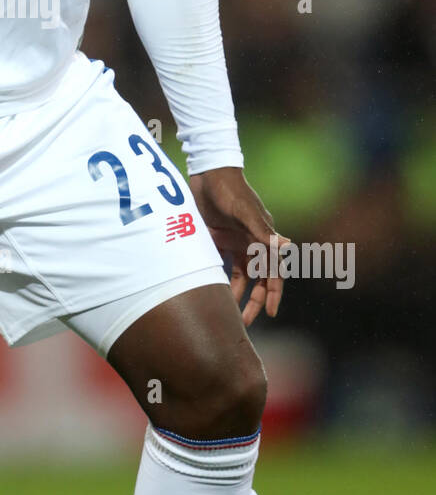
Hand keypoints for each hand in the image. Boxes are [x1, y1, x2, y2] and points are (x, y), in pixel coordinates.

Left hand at [189, 165, 289, 325]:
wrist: (208, 172)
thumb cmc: (229, 190)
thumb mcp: (244, 211)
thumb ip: (261, 230)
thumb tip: (287, 245)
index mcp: (264, 237)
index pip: (273, 272)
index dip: (273, 293)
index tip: (270, 314)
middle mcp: (254, 242)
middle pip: (259, 279)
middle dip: (254, 301)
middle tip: (244, 323)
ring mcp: (238, 241)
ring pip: (242, 276)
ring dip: (237, 294)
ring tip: (229, 313)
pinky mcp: (221, 238)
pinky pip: (225, 264)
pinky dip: (222, 278)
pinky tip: (213, 292)